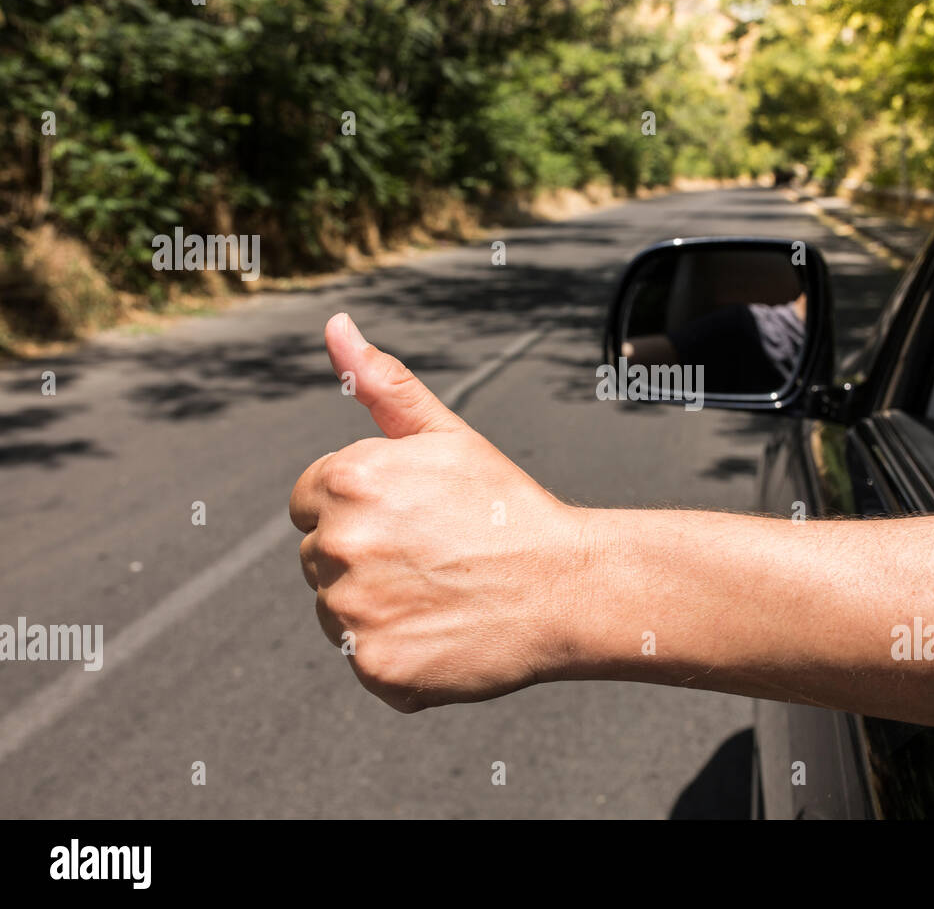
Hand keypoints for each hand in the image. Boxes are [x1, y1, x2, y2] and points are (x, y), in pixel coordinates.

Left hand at [290, 313, 589, 711]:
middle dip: (365, 559)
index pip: (308, 502)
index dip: (362, 510)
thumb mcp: (447, 436)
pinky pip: (363, 661)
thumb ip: (382, 384)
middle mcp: (337, 544)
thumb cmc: (508, 507)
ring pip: (336, 613)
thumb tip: (335, 326)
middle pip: (318, 559)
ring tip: (442, 597)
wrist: (567, 586)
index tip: (413, 521)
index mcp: (346, 480)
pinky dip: (398, 656)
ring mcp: (353, 610)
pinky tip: (444, 634)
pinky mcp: (373, 665)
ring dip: (376, 611)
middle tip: (436, 559)